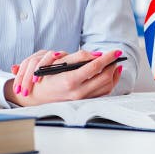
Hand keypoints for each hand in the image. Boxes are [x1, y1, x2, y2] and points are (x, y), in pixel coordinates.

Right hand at [5, 49, 123, 105]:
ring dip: (113, 74)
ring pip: (107, 86)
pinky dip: (110, 82)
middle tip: (116, 56)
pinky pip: (103, 93)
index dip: (108, 57)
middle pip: (105, 78)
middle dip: (113, 65)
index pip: (95, 67)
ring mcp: (82, 100)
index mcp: (70, 81)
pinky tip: (111, 74)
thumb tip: (98, 55)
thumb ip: (79, 57)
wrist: (38, 96)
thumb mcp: (59, 63)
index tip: (116, 51)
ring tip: (115, 64)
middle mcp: (77, 93)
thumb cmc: (47, 76)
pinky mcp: (85, 102)